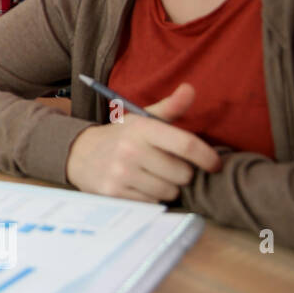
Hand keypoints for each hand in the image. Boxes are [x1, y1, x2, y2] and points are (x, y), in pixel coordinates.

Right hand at [65, 83, 222, 202]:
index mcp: (142, 129)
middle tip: (168, 168)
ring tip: (154, 178)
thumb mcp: (140, 119)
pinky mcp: (114, 193)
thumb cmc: (120, 137)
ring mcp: (121, 173)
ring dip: (167, 188)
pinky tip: (140, 187)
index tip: (216, 165)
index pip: (187, 145)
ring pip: (169, 191)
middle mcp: (130, 150)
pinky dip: (151, 198)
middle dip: (182, 174)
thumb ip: (169, 107)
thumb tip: (190, 89)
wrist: (78, 153)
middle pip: (183, 174)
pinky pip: (152, 203)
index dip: (208, 157)